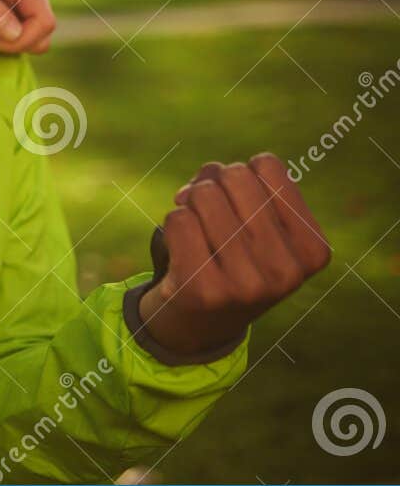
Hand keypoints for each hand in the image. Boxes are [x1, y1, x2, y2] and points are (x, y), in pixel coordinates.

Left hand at [137, 154, 331, 356]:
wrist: (202, 320)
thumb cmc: (230, 254)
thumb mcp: (252, 220)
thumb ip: (229, 182)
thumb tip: (192, 192)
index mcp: (313, 249)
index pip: (267, 165)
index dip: (242, 173)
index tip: (239, 203)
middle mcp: (286, 271)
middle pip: (233, 176)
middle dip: (211, 185)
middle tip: (210, 215)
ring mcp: (246, 284)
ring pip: (202, 195)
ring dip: (190, 205)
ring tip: (196, 233)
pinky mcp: (202, 290)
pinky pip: (177, 219)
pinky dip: (171, 224)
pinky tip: (181, 251)